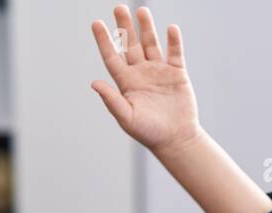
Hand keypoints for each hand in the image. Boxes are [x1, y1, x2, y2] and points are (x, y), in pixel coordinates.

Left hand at [90, 5, 201, 155]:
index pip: (113, 56)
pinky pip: (175, 53)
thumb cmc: (149, 133)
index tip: (96, 23)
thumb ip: (112, 100)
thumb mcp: (127, 118)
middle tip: (118, 7)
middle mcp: (141, 73)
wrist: (176, 140)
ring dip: (147, 27)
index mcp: (127, 83)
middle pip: (130, 44)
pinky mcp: (177, 74)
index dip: (104, 40)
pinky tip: (171, 28)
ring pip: (151, 44)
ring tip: (142, 10)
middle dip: (124, 26)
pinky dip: (174, 41)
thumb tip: (94, 83)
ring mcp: (159, 72)